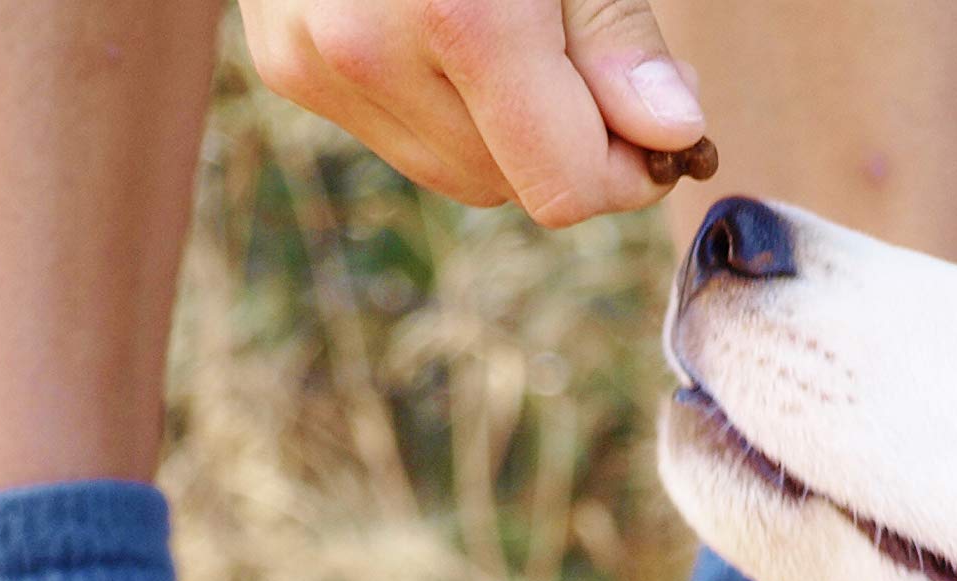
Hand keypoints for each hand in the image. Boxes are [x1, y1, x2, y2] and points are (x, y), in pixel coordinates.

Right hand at [240, 0, 706, 226]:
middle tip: (581, 50)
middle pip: (508, 186)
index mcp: (459, 14)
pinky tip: (435, 17)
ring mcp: (315, 63)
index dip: (624, 171)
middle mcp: (371, 51)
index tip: (655, 127)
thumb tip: (671, 134)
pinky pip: (393, 131)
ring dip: (498, 127)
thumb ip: (615, 35)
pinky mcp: (285, 62)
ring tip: (505, 25)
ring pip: (450, 170)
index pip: (563, 186)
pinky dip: (435, 97)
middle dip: (560, 138)